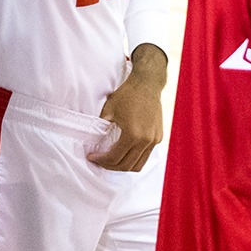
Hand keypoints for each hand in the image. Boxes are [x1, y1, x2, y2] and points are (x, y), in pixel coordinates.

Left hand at [89, 44, 166, 171]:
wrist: (147, 84)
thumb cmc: (127, 95)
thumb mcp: (109, 110)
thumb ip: (101, 128)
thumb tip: (93, 141)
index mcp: (132, 135)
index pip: (114, 158)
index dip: (101, 160)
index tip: (92, 157)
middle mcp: (146, 141)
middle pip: (126, 166)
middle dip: (110, 166)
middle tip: (100, 161)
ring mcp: (154, 140)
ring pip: (138, 165)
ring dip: (123, 166)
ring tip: (111, 161)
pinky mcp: (158, 137)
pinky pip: (145, 155)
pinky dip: (134, 158)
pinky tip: (124, 152)